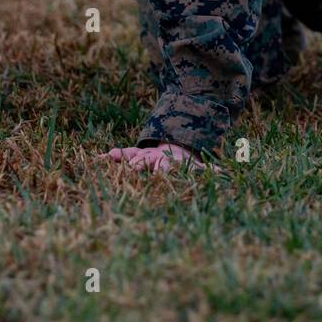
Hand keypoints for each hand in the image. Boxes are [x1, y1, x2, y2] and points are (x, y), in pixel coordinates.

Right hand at [101, 142, 218, 172]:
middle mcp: (153, 156)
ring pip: (130, 154)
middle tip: (132, 168)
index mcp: (168, 161)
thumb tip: (225, 174)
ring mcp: (141, 155)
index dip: (162, 170)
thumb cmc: (183, 163)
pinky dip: (108, 158)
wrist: (172, 147)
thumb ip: (210, 171)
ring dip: (121, 156)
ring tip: (110, 156)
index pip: (165, 166)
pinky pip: (119, 156)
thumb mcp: (196, 167)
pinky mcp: (131, 156)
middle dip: (138, 163)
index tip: (159, 174)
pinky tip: (96, 159)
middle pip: (145, 159)